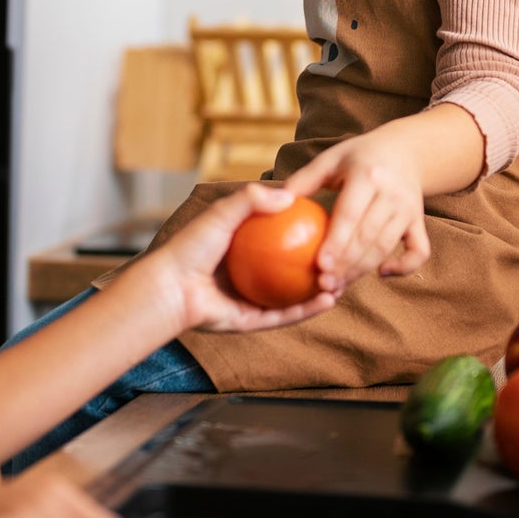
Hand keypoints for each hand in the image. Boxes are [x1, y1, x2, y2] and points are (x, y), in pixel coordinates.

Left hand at [151, 184, 337, 332]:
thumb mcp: (222, 213)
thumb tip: (290, 196)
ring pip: (295, 297)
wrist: (171, 286)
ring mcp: (252, 299)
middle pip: (293, 269)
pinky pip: (284, 316)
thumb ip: (251, 200)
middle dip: (321, 265)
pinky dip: (307, 309)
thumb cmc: (191, 247)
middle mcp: (251, 275)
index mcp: (245, 250)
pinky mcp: (251, 321)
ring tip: (345, 281)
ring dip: (322, 291)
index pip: (283, 239)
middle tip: (347, 256)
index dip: (308, 234)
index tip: (333, 225)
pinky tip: (328, 299)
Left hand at [281, 130, 431, 290]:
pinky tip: (381, 274)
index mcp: (367, 175)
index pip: (350, 214)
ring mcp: (408, 209)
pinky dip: (405, 267)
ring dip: (362, 270)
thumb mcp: (331, 158)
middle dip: (346, 265)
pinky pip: (419, 251)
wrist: (405, 150)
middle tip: (323, 285)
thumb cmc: (358, 156)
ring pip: (386, 247)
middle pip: (368, 237)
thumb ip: (303, 179)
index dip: (336, 242)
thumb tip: (272, 201)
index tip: (319, 266)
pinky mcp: (418, 222)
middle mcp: (391, 193)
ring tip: (338, 286)